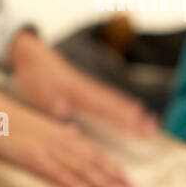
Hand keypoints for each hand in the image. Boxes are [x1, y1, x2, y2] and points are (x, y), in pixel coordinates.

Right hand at [0, 89, 132, 186]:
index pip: (91, 150)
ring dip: (99, 181)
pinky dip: (69, 182)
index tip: (126, 177)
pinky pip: (53, 172)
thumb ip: (58, 131)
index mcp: (60, 134)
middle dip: (111, 175)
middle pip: (90, 159)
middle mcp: (57, 140)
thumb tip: (74, 134)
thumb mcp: (39, 124)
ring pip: (77, 167)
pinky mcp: (29, 157)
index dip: (110, 164)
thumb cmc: (9, 120)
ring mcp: (44, 149)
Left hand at [11, 30, 157, 136]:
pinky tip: (133, 113)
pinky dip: (123, 107)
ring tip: (151, 124)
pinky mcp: (87, 90)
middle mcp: (88, 91)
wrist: (33, 56)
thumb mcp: (37, 91)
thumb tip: (62, 109)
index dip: (121, 118)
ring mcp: (89, 89)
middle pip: (117, 105)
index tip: (137, 126)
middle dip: (134, 118)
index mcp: (77, 93)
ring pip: (116, 102)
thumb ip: (50, 102)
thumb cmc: (34, 76)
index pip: (105, 107)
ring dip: (133, 114)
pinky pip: (109, 100)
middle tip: (152, 130)